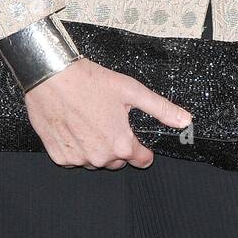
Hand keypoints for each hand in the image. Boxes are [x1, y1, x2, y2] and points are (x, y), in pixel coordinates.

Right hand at [23, 57, 191, 169]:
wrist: (52, 77)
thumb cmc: (92, 82)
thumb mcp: (132, 91)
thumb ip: (161, 109)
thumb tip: (185, 121)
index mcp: (122, 145)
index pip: (142, 160)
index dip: (143, 148)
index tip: (137, 137)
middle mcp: (100, 158)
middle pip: (118, 160)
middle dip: (118, 145)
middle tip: (111, 120)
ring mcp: (77, 159)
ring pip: (95, 160)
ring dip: (97, 146)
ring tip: (91, 120)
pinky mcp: (59, 156)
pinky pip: (74, 158)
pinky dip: (77, 146)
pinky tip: (75, 126)